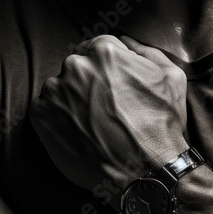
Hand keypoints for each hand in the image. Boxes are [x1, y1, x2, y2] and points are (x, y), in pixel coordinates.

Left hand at [30, 35, 188, 191]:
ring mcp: (55, 91)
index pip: (96, 47)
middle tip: (104, 109)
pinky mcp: (41, 117)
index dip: (105, 68)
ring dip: (71, 101)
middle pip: (76, 67)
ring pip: (59, 88)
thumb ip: (147, 52)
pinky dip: (57, 120)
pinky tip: (79, 135)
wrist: (144, 172)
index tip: (110, 86)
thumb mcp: (171, 79)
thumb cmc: (161, 126)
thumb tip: (127, 41)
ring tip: (92, 125)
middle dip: (87, 83)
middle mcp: (76, 66)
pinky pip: (45, 110)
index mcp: (105, 52)